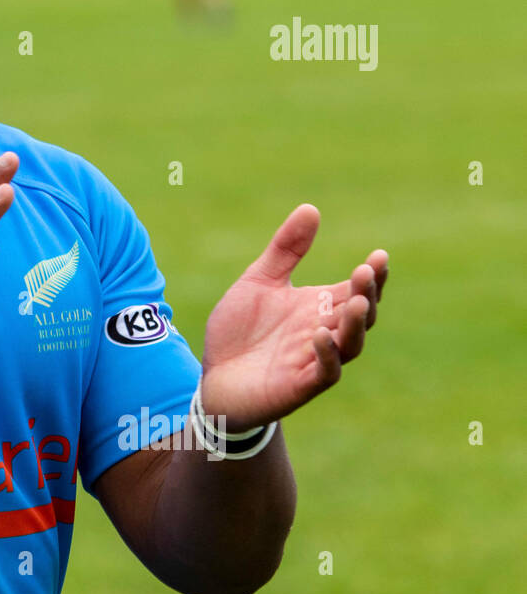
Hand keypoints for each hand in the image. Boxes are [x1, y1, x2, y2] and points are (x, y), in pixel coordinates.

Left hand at [199, 204, 388, 430]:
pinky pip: (324, 372)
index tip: (379, 256)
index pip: (355, 290)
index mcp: (319, 307)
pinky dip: (326, 355)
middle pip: (360, 315)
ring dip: (354, 324)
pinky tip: (320, 335)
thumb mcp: (259, 282)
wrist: (214, 376)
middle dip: (366, 294)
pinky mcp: (299, 385)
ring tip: (355, 301)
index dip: (372, 276)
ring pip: (350, 345)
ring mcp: (314, 360)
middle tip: (367, 272)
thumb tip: (311, 208)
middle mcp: (324, 332)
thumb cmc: (241, 331)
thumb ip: (285, 250)